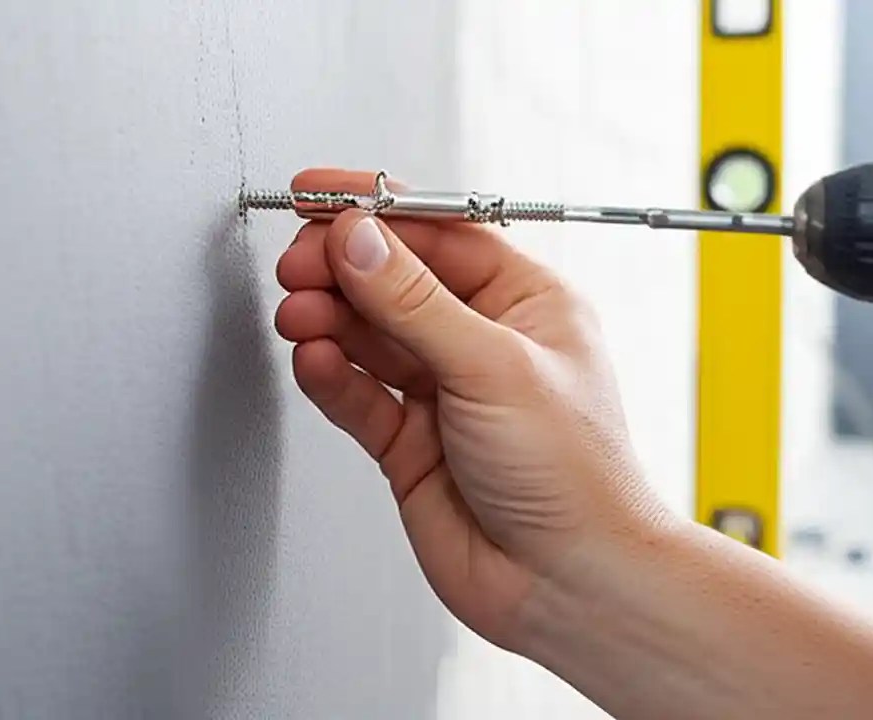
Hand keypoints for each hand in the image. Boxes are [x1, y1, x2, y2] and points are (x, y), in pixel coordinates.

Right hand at [274, 169, 669, 649]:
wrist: (567, 584)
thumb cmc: (574, 478)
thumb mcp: (493, 367)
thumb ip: (414, 301)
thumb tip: (359, 238)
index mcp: (526, 302)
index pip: (440, 232)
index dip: (377, 210)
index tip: (319, 195)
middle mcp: (482, 341)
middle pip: (394, 280)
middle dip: (341, 267)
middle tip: (298, 263)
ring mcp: (443, 392)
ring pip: (368, 335)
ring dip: (330, 318)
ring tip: (299, 312)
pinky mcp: (410, 442)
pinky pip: (358, 394)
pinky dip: (332, 375)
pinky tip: (316, 360)